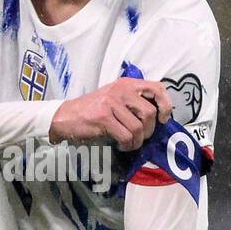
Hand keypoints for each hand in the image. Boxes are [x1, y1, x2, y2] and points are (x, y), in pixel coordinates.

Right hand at [50, 78, 171, 150]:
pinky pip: (125, 136)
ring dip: (137, 142)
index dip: (165, 104)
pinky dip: (127, 145)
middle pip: (150, 113)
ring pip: (138, 128)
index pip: (157, 88)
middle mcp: (121, 90)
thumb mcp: (115, 99)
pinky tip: (120, 145)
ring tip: (129, 144)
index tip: (163, 119)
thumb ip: (134, 102)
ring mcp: (112, 103)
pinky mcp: (103, 117)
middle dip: (148, 131)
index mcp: (127, 84)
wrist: (65, 117)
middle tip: (140, 138)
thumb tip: (158, 118)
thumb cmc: (92, 110)